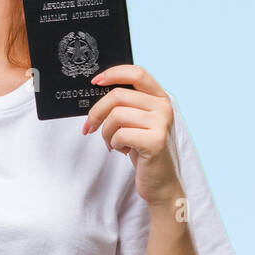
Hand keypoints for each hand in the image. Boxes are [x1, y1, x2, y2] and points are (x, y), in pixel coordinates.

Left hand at [80, 64, 183, 207]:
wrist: (160, 181)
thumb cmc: (143, 149)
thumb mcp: (136, 122)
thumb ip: (125, 105)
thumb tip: (95, 92)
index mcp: (160, 98)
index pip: (137, 73)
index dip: (113, 73)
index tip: (94, 82)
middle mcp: (164, 107)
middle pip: (118, 95)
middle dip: (96, 112)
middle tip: (90, 126)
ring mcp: (161, 124)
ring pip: (116, 115)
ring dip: (106, 132)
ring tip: (113, 142)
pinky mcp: (155, 141)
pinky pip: (120, 134)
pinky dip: (113, 144)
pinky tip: (123, 150)